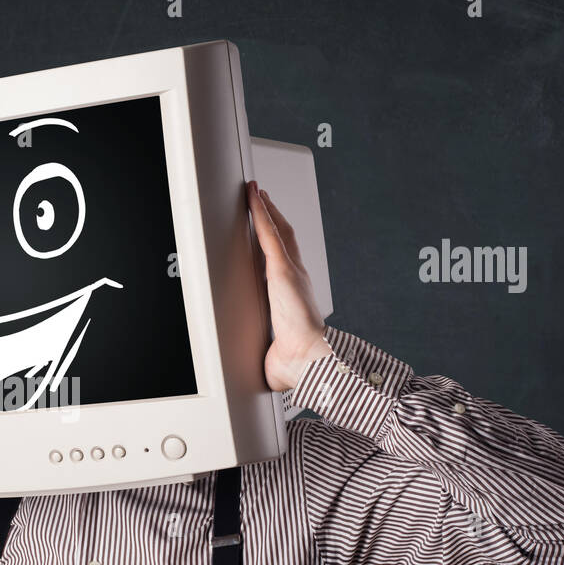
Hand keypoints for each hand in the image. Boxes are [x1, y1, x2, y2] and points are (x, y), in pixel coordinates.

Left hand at [246, 180, 330, 391]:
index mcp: (294, 295)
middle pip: (284, 239)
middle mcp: (295, 279)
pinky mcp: (282, 271)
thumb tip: (264, 373)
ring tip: (255, 191)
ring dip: (265, 209)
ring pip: (276, 231)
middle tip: (261, 199)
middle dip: (273, 217)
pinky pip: (269, 235)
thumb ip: (270, 354)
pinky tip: (253, 198)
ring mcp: (290, 273)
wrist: (310, 361)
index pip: (285, 261)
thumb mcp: (276, 353)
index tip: (269, 229)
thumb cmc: (298, 362)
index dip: (277, 242)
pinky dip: (261, 214)